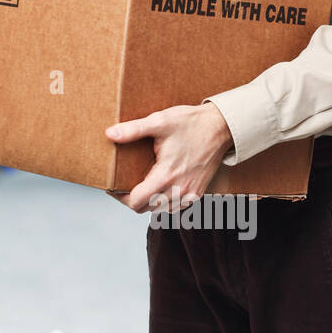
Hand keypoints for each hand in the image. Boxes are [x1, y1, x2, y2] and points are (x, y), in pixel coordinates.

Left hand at [104, 103, 233, 213]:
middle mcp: (179, 190)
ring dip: (147, 202)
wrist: (221, 127)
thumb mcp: (159, 122)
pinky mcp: (198, 193)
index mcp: (166, 176)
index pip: (135, 202)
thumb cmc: (191, 123)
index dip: (119, 196)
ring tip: (139, 185)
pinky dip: (163, 202)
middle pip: (144, 209)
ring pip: (160, 210)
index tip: (113, 185)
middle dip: (131, 199)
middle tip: (123, 184)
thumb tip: (110, 134)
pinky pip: (174, 207)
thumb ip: (134, 130)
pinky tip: (159, 187)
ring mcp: (190, 194)